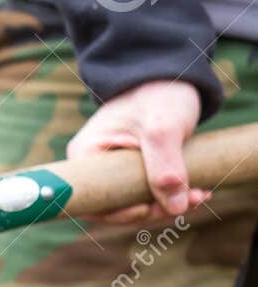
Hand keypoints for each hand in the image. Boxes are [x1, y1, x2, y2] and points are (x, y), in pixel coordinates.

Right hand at [67, 79, 206, 222]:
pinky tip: (197, 190)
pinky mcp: (134, 168)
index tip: (150, 208)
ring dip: (169, 203)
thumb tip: (175, 208)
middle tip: (188, 201)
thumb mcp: (162, 128)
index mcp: (86, 156)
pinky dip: (173, 194)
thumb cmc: (159, 92)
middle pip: (118, 205)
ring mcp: (115, 167)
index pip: (94, 201)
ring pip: (137, 201)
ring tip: (199, 194)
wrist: (171, 72)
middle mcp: (95, 166)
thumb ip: (165, 167)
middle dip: (155, 209)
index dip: (121, 214)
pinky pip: (149, 191)